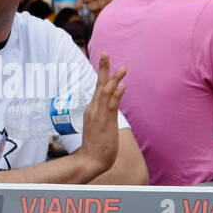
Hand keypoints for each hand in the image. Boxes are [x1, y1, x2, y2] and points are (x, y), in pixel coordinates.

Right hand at [76, 52, 126, 178]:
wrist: (90, 159)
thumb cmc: (96, 144)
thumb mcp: (100, 125)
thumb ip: (104, 114)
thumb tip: (109, 106)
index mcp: (93, 108)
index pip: (98, 87)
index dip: (102, 73)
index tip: (104, 59)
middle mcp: (94, 109)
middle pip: (99, 84)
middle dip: (103, 68)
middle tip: (105, 52)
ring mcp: (99, 115)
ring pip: (106, 93)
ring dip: (114, 79)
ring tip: (122, 68)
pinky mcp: (106, 122)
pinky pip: (111, 106)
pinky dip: (116, 95)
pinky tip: (122, 86)